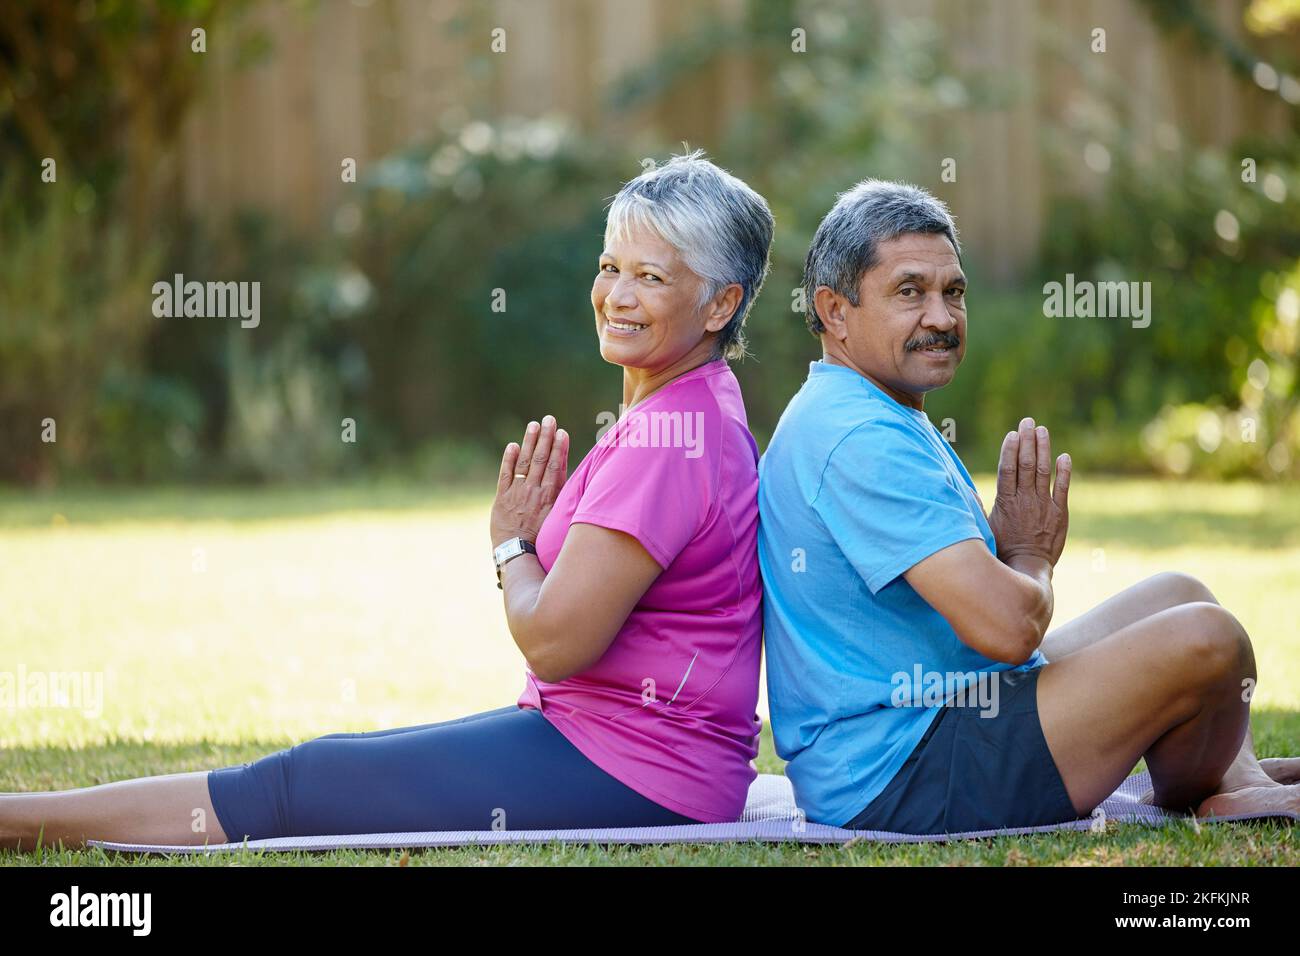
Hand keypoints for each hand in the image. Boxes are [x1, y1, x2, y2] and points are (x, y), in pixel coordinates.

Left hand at [490, 415, 568, 548]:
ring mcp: (517, 493)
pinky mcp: (501, 497)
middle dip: (546, 438)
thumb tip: (572, 479)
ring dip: (530, 442)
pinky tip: (513, 445)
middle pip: (542, 460)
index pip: (556, 467)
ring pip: (525, 463)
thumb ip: (563, 497)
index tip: (562, 432)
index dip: (559, 448)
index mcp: (550, 497)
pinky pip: (505, 474)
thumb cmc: (541, 538)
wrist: (516, 552)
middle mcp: (534, 492)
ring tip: (534, 424)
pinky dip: (509, 459)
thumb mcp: (558, 518)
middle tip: (549, 419)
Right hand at [987, 416, 1070, 566]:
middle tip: (1028, 421)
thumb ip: (979, 508)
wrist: (1027, 568)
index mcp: (1005, 502)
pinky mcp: (1059, 513)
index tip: (1013, 434)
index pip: (1008, 469)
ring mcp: (1043, 505)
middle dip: (1027, 440)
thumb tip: (966, 492)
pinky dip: (1064, 472)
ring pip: (1043, 471)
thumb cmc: (1002, 549)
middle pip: (1025, 464)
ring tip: (1042, 430)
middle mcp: (1025, 500)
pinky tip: (1064, 456)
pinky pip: (1062, 488)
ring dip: (1043, 448)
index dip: (1010, 449)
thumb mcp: (985, 528)